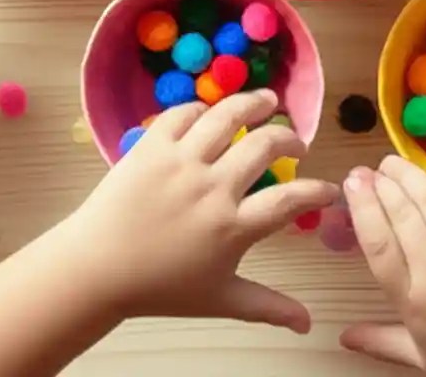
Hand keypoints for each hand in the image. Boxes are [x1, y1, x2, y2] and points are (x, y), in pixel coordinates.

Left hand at [67, 89, 338, 333]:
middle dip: (290, 139)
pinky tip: (213, 112)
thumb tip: (307, 324)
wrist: (96, 269)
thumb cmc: (159, 288)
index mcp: (233, 227)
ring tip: (268, 102)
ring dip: (254, 104)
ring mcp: (180, 163)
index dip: (318, 190)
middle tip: (295, 144)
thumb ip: (267, 306)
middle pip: (265, 145)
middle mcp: (212, 188)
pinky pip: (183, 114)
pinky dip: (203, 109)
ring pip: (227, 116)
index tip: (330, 188)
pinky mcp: (151, 147)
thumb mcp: (220, 300)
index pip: (292, 201)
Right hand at [340, 150, 425, 375]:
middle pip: (403, 217)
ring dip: (413, 176)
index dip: (363, 209)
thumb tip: (343, 335)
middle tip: (368, 169)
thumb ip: (381, 342)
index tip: (352, 185)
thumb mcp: (423, 358)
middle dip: (382, 186)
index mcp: (414, 301)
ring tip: (396, 162)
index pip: (378, 246)